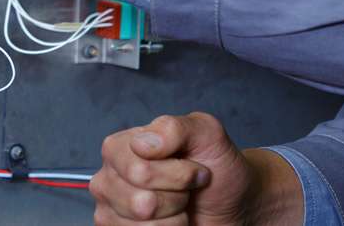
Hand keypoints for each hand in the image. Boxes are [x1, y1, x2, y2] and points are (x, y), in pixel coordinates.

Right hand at [92, 112, 302, 225]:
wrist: (233, 203)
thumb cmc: (217, 168)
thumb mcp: (207, 134)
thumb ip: (175, 128)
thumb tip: (141, 144)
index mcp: (121, 146)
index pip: (139, 170)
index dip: (177, 174)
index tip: (194, 168)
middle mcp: (110, 176)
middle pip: (141, 202)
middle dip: (176, 197)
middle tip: (186, 188)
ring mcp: (112, 208)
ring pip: (144, 224)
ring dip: (174, 218)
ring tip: (180, 204)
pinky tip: (171, 219)